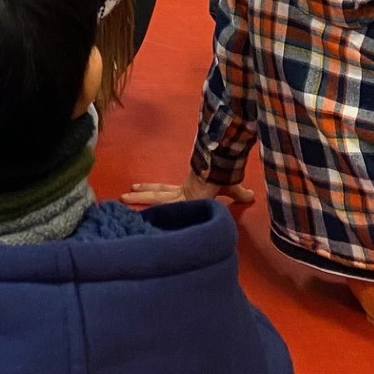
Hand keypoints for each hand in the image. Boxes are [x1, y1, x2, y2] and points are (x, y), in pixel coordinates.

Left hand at [124, 175, 255, 208]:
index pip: (166, 190)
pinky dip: (154, 207)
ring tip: (122, 198)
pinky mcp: (186, 198)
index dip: (152, 188)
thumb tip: (251, 195)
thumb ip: (238, 193)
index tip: (136, 188)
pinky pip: (166, 205)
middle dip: (141, 195)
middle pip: (157, 194)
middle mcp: (181, 192)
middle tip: (122, 196)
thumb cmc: (224, 174)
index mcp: (188, 190)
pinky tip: (139, 208)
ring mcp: (182, 194)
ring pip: (157, 197)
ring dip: (140, 198)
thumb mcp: (231, 187)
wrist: (223, 166)